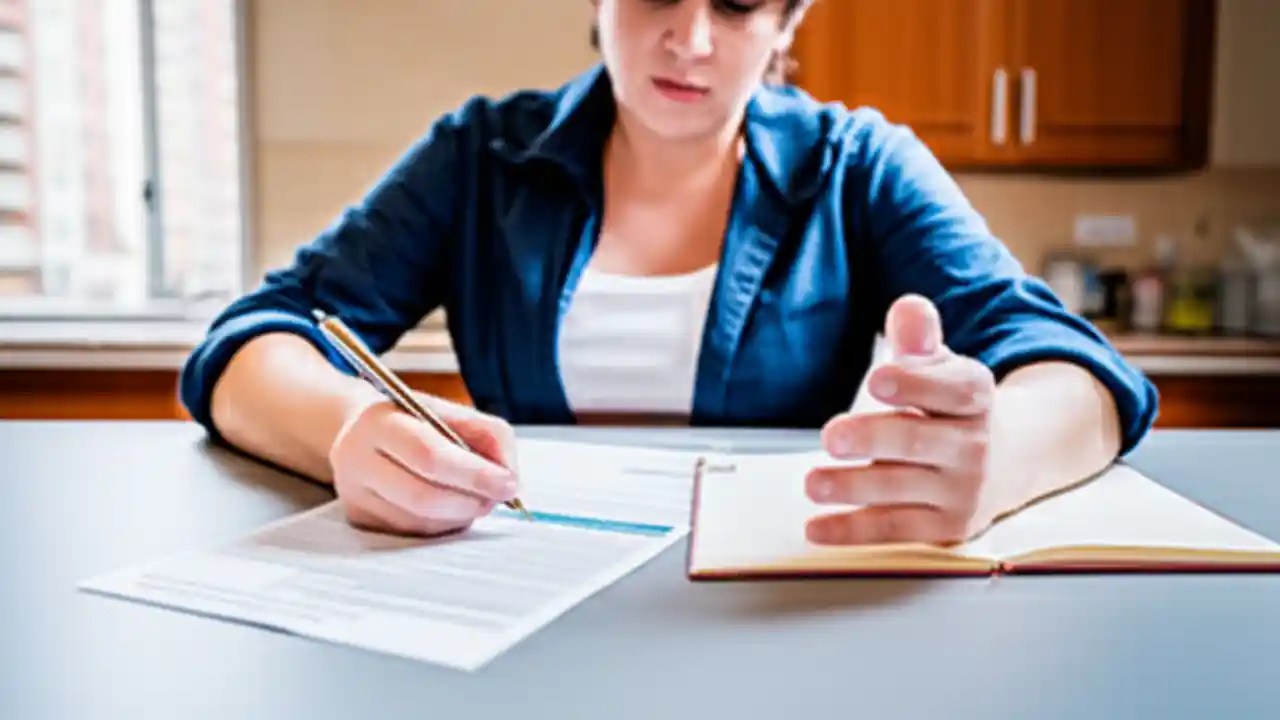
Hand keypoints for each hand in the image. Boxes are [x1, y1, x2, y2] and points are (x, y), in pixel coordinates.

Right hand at [328, 392, 519, 536]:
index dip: (474, 474)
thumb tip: (508, 476)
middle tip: (497, 498)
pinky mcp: (360, 522)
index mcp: (380, 422)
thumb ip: (487, 435)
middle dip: (470, 501)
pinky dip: (444, 525)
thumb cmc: (413, 422)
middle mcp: (357, 460)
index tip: (508, 483)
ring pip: (420, 522)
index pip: (428, 454)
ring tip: (477, 499)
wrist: (358, 434)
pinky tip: (452, 509)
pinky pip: (413, 534)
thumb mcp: (449, 411)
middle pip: (422, 496)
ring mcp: (354, 496)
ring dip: (460, 515)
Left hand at [806, 294, 997, 545]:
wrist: (1010, 462)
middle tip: (832, 436)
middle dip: (873, 439)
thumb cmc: (950, 406)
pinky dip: (852, 530)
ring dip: (853, 488)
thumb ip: (919, 340)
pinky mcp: (945, 528)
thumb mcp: (940, 367)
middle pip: (920, 442)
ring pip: (901, 490)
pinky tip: (816, 528)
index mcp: (975, 396)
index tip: (877, 379)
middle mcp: (974, 446)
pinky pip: (894, 530)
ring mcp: (961, 492)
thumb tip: (908, 308)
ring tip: (812, 483)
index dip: (917, 383)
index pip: (954, 389)